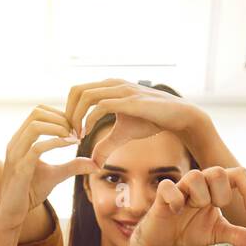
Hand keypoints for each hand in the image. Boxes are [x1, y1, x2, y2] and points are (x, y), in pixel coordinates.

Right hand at [0, 106, 97, 229]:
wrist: (11, 213)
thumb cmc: (29, 193)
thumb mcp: (54, 176)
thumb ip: (71, 166)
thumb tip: (94, 163)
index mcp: (20, 140)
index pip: (38, 112)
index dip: (59, 114)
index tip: (75, 127)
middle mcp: (15, 143)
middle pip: (37, 112)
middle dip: (61, 117)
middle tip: (77, 130)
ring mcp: (16, 154)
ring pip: (36, 125)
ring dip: (59, 127)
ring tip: (75, 136)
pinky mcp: (19, 169)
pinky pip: (37, 147)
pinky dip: (56, 142)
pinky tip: (70, 145)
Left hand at [64, 79, 204, 166]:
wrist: (178, 116)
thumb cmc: (151, 121)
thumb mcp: (123, 134)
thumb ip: (106, 145)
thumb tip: (94, 162)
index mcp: (109, 87)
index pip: (77, 91)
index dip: (69, 111)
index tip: (70, 132)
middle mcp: (113, 84)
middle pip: (76, 90)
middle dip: (67, 114)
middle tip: (69, 135)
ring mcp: (121, 89)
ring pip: (85, 96)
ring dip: (76, 118)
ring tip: (77, 136)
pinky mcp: (129, 100)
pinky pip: (101, 106)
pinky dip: (89, 120)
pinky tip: (87, 135)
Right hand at [132, 167, 245, 245]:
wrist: (163, 239)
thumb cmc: (191, 230)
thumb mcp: (219, 234)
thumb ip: (241, 236)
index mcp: (217, 187)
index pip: (239, 174)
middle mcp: (200, 182)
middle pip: (218, 171)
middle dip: (222, 194)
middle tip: (217, 209)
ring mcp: (180, 186)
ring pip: (195, 176)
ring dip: (201, 196)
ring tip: (195, 209)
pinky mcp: (162, 194)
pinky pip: (169, 187)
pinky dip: (176, 199)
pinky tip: (178, 212)